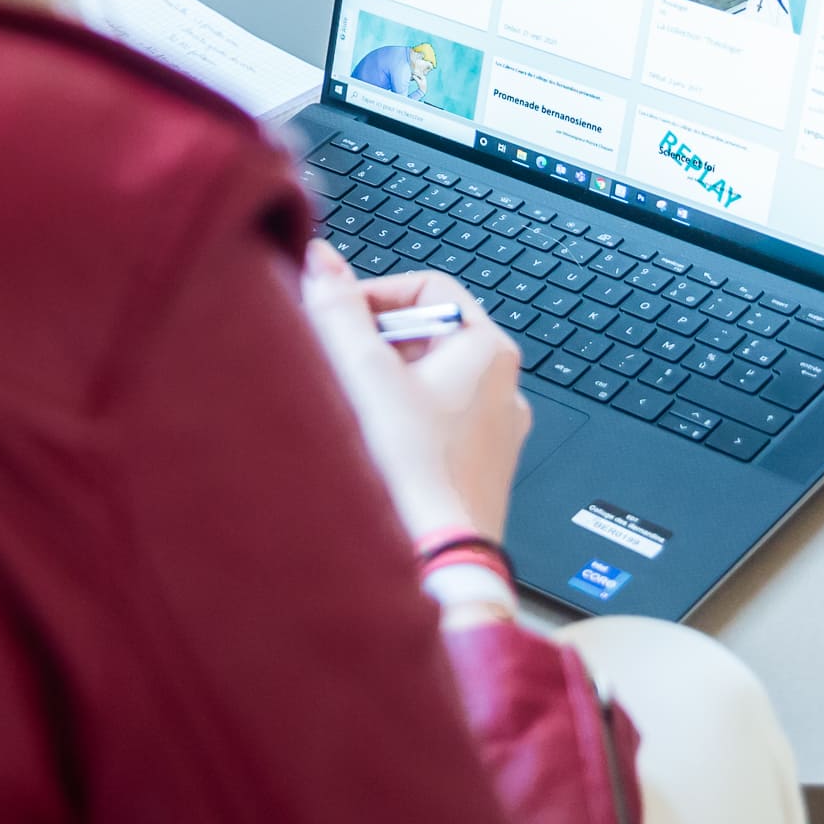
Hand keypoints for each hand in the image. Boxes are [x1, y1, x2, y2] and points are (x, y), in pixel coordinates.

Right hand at [301, 246, 528, 547]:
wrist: (437, 563)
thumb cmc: (411, 473)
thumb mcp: (362, 373)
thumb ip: (337, 309)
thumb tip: (321, 260)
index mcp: (488, 351)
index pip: (429, 288)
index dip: (375, 294)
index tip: (336, 318)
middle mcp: (502, 388)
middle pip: (427, 335)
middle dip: (372, 343)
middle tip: (332, 363)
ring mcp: (492, 433)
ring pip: (427, 384)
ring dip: (382, 386)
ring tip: (346, 409)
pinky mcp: (475, 471)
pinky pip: (433, 427)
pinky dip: (399, 425)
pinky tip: (368, 448)